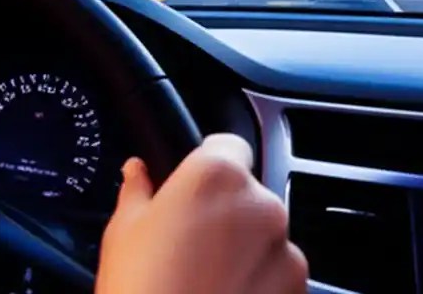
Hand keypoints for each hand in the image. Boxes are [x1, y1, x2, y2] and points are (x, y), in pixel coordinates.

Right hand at [97, 134, 307, 293]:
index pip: (227, 144)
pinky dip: (260, 285)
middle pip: (248, 195)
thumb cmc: (139, 290)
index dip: (208, 164)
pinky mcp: (299, 289)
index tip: (192, 187)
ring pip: (265, 238)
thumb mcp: (123, 232)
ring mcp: (286, 251)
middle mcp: (260, 204)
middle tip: (189, 245)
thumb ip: (138, 191)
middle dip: (225, 214)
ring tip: (205, 280)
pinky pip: (279, 276)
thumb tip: (137, 171)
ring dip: (245, 251)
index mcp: (215, 175)